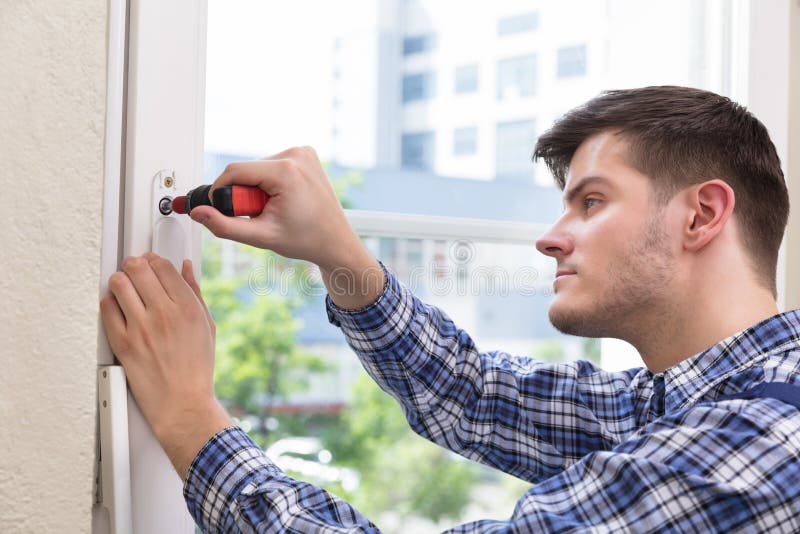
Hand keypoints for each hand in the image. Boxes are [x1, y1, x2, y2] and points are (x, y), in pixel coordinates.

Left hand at [100, 252, 232, 478]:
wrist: (182, 403)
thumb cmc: (197, 369)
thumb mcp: (207, 326)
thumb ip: (195, 293)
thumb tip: (187, 269)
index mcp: (188, 308)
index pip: (163, 266)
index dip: (154, 260)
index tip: (152, 264)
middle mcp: (164, 314)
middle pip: (138, 268)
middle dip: (135, 265)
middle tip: (135, 270)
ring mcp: (141, 328)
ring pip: (119, 284)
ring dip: (121, 281)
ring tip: (126, 288)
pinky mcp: (123, 343)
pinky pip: (106, 309)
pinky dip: (110, 303)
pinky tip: (119, 308)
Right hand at [190, 146, 384, 308]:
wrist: (335, 241)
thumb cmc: (306, 239)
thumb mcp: (261, 236)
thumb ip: (225, 226)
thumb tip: (198, 213)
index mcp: (286, 171)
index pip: (234, 171)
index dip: (222, 192)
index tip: (226, 211)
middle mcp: (297, 154)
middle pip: (247, 169)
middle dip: (245, 194)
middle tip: (261, 215)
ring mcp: (303, 152)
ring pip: (258, 167)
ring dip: (257, 188)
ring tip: (275, 208)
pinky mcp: (305, 153)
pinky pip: (272, 165)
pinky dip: (270, 181)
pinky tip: (283, 198)